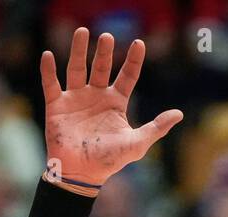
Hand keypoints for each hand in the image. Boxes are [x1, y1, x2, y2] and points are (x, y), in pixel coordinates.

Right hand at [40, 28, 182, 188]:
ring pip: (76, 68)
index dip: (133, 61)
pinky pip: (51, 84)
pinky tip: (48, 55)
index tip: (140, 43)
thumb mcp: (137, 143)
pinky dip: (48, 70)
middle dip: (105, 52)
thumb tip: (180, 114)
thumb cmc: (110, 160)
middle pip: (101, 67)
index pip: (127, 76)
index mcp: (115, 103)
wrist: (81, 173)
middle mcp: (96, 96)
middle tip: (108, 36)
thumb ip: (157, 127)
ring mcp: (75, 99)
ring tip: (82, 32)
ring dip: (79, 51)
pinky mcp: (56, 105)